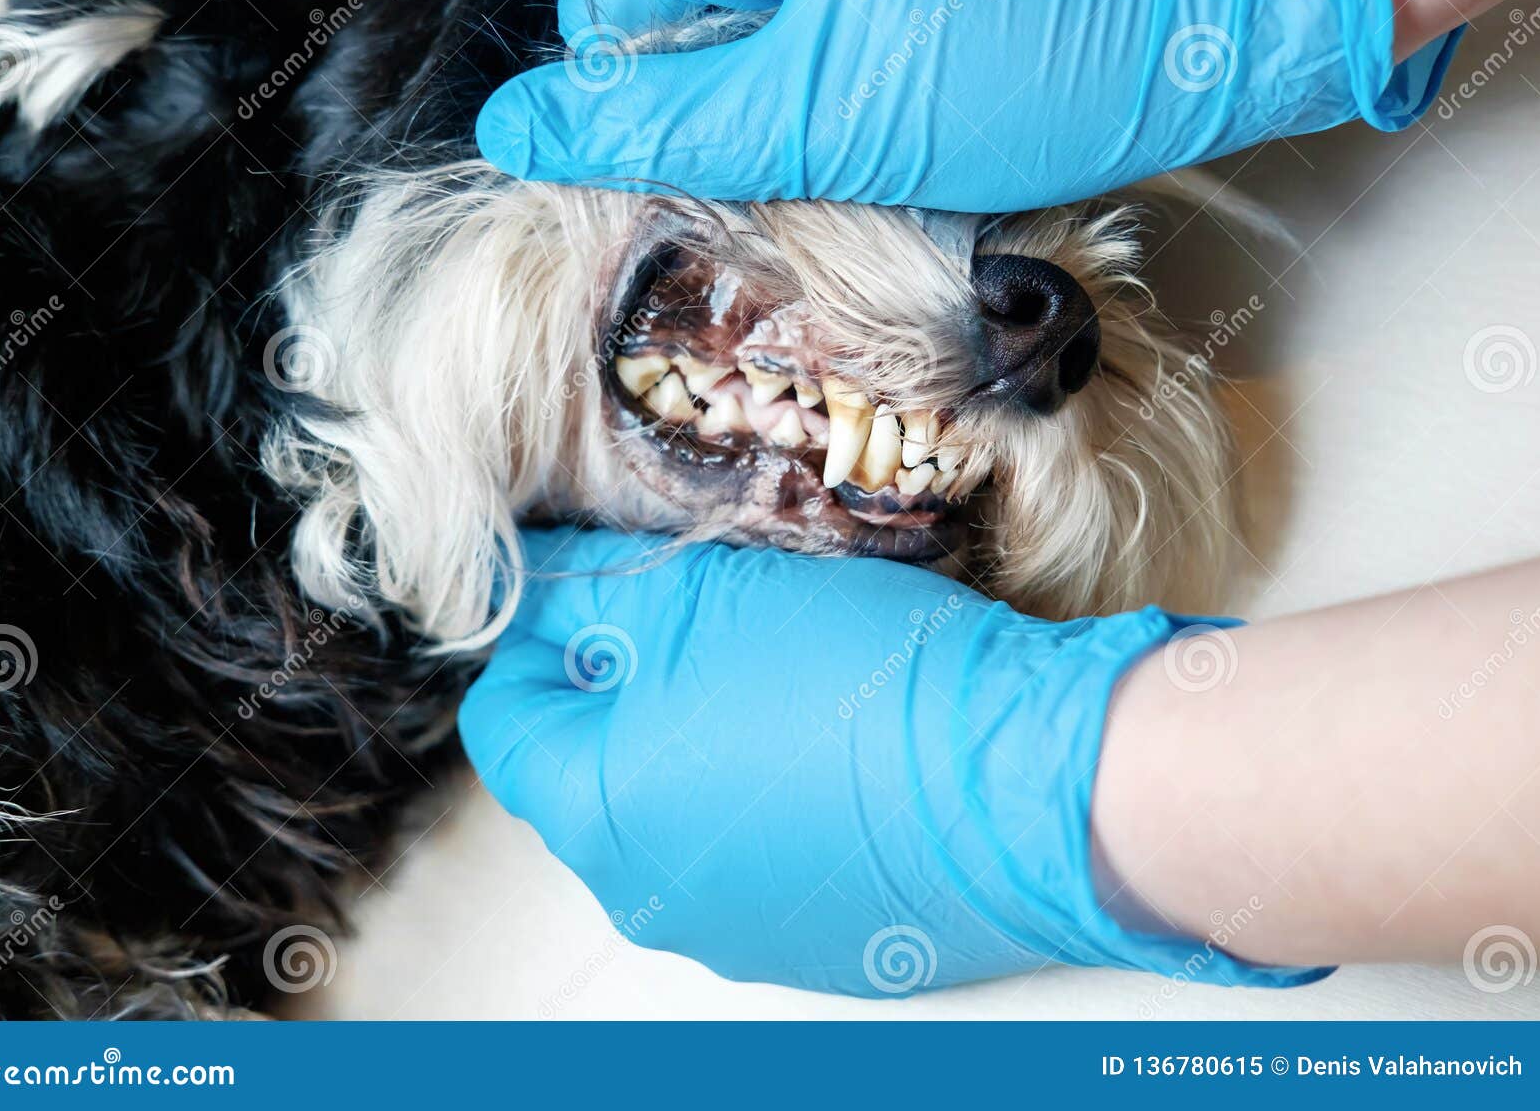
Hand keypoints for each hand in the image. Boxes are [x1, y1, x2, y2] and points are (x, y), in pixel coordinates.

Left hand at [460, 529, 1328, 994]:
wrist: (1032, 781)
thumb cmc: (863, 681)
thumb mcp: (702, 595)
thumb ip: (588, 592)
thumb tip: (532, 591)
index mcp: (596, 816)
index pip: (508, 722)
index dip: (543, 640)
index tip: (600, 593)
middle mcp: (650, 900)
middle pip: (591, 774)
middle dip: (626, 692)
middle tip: (705, 621)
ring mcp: (737, 936)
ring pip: (675, 818)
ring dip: (700, 747)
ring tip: (782, 679)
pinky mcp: (817, 947)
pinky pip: (755, 862)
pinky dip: (769, 802)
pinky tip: (836, 748)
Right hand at [475, 0, 1462, 211]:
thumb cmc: (1062, 44)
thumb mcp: (846, 107)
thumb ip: (673, 116)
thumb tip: (525, 131)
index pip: (616, 3)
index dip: (641, 109)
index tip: (701, 185)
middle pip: (684, 14)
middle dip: (724, 106)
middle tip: (802, 170)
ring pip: (761, 35)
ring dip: (792, 112)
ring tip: (880, 142)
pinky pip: (832, 39)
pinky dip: (851, 94)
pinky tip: (917, 117)